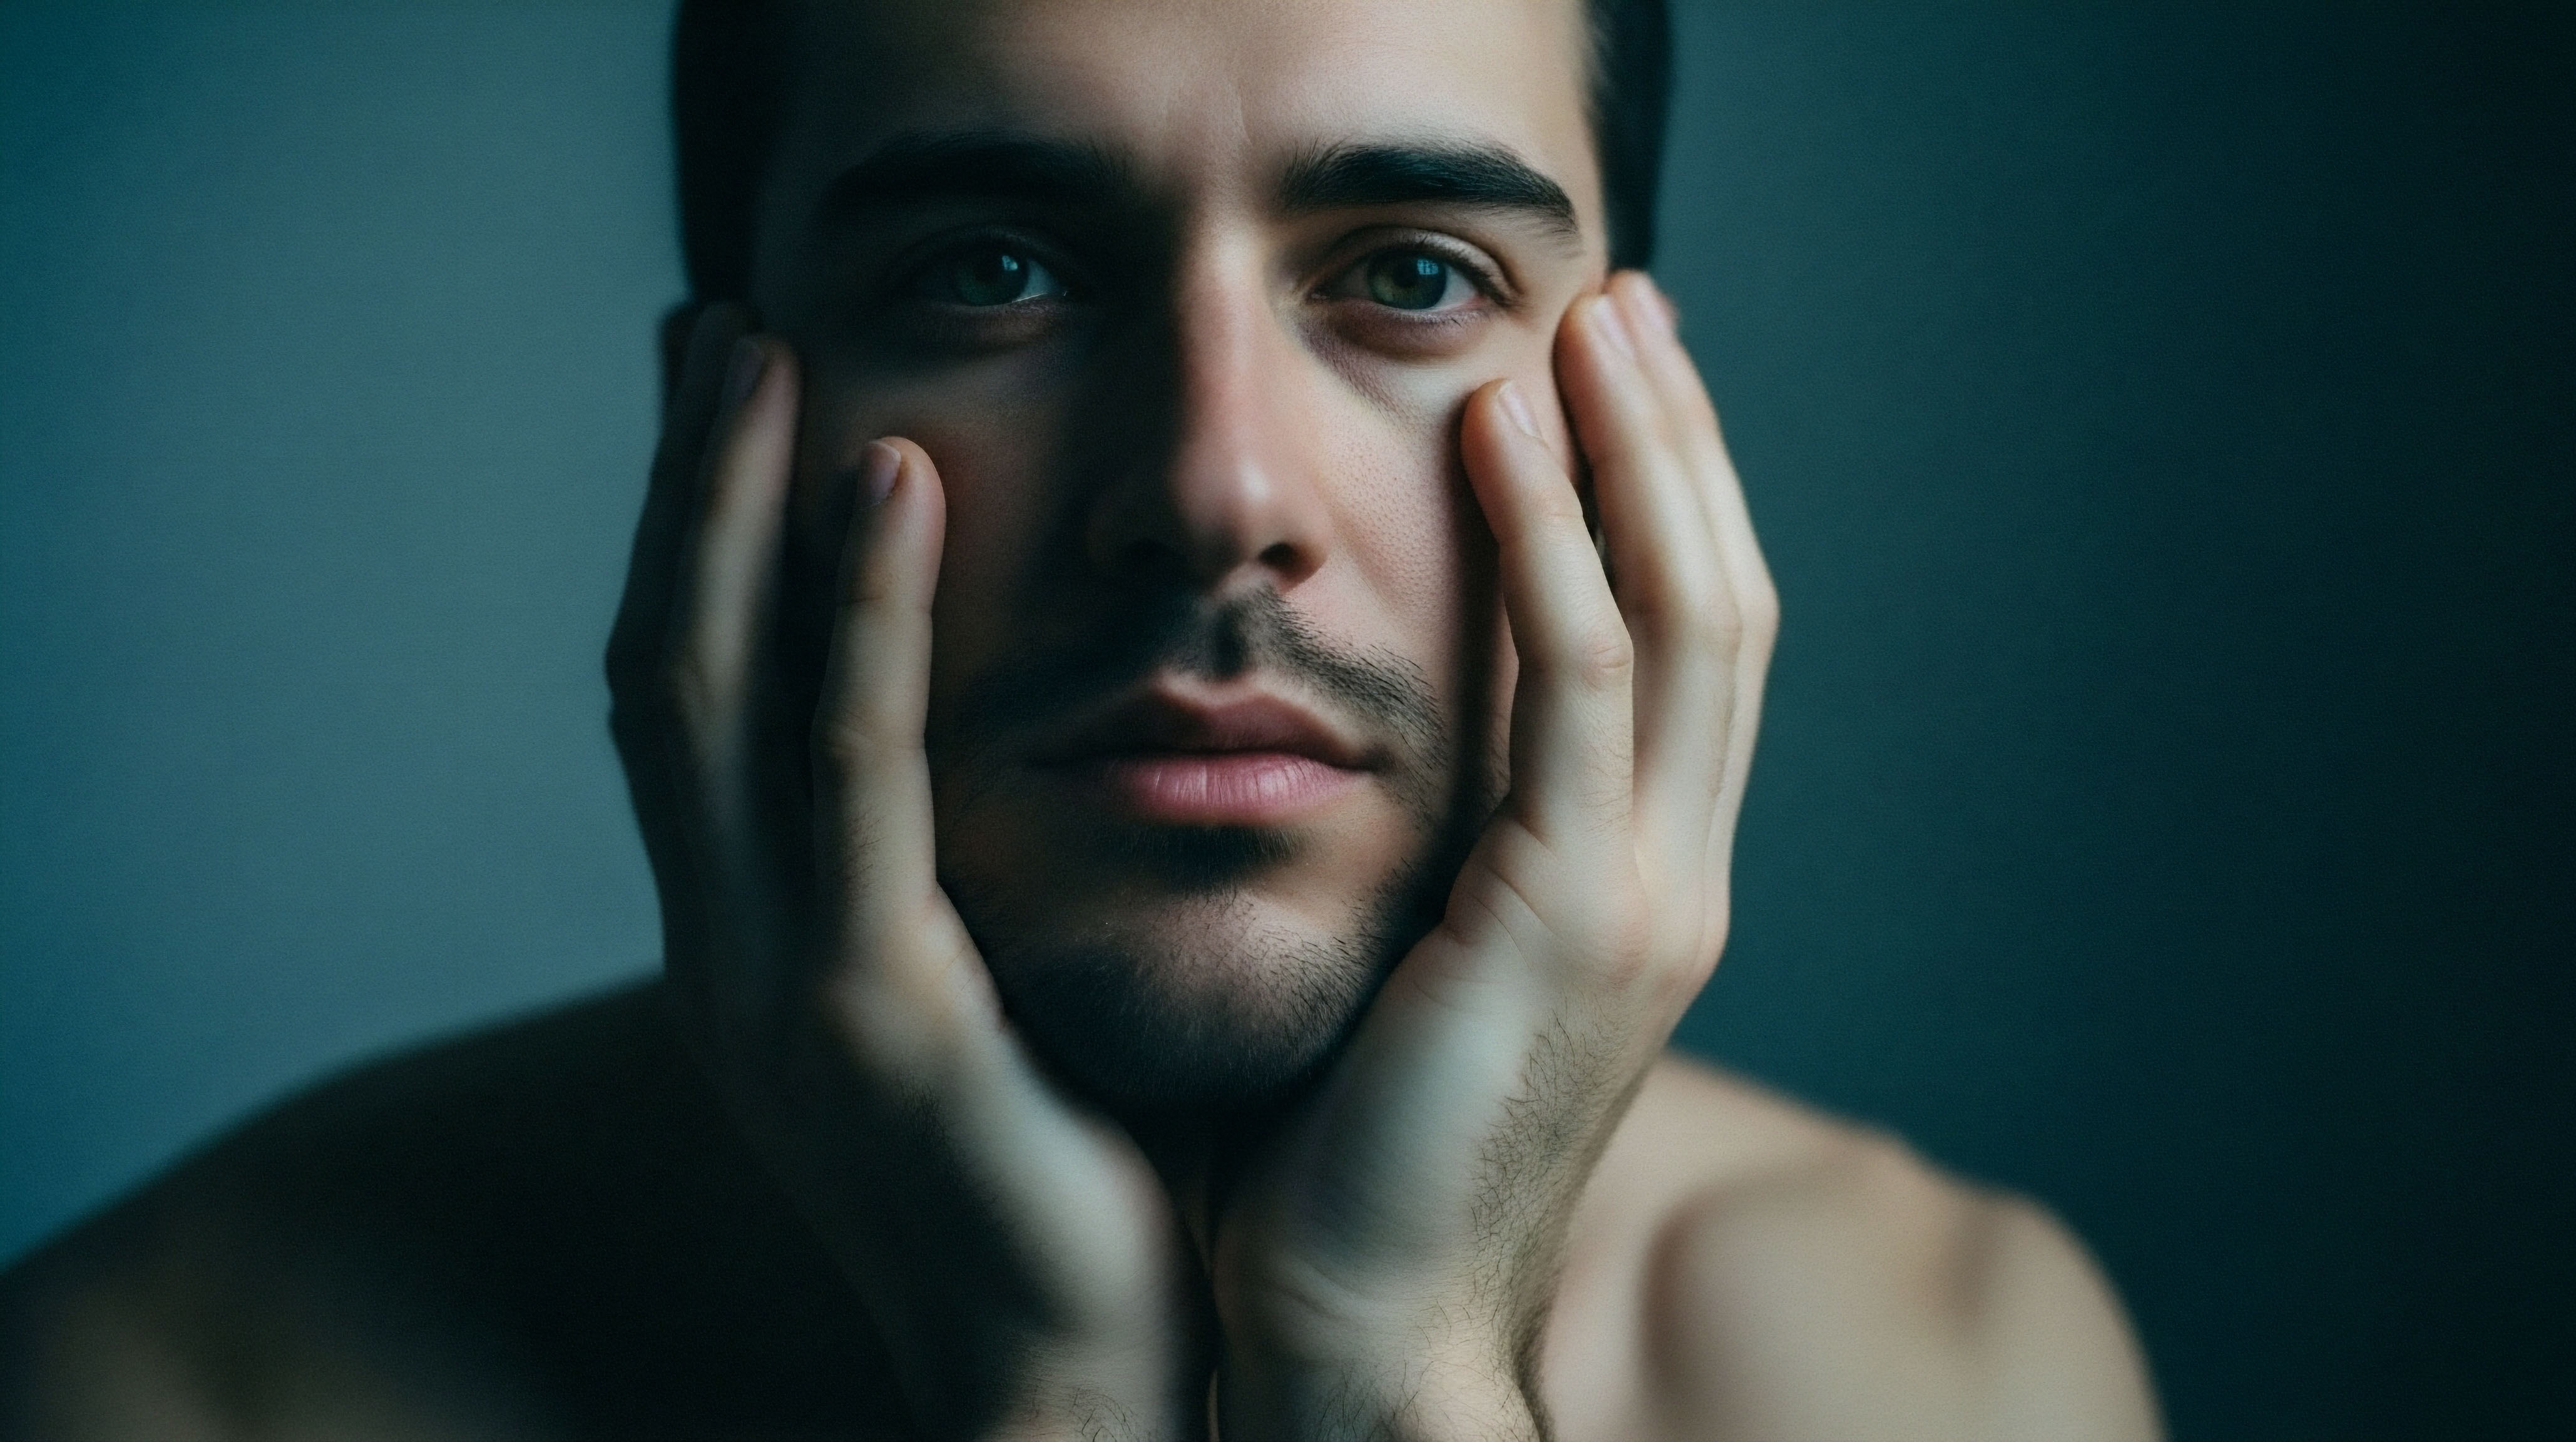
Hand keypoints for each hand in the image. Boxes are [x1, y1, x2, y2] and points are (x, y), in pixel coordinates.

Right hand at [605, 306, 1201, 1439]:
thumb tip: (1031, 734)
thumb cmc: (1087, 1185)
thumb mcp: (1004, 999)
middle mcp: (736, 961)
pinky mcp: (875, 1026)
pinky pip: (849, 787)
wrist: (1102, 1386)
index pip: (698, 710)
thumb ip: (971, 871)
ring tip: (762, 354)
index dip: (696, 547)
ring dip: (728, 516)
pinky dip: (854, 627)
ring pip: (712, 706)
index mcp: (768, 952)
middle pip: (666, 674)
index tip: (735, 401)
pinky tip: (890, 490)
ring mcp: (781, 996)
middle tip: (713, 327)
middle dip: (678, 497)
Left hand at [1210, 273, 1775, 1439]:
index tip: (1616, 390)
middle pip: (1722, 611)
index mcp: (1643, 894)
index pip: (1689, 660)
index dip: (1672, 511)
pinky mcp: (1564, 919)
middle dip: (1681, 450)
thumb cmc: (1349, 1157)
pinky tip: (1502, 434)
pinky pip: (1573, 683)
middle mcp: (1676, 883)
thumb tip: (1385, 727)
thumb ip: (1443, 844)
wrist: (1356, 1336)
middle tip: (1625, 309)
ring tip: (1586, 324)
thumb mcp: (1419, 967)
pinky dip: (1553, 542)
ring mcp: (1642, 902)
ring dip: (1638, 456)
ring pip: (1680, 620)